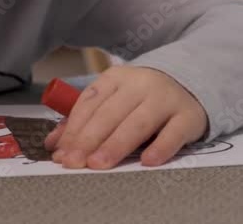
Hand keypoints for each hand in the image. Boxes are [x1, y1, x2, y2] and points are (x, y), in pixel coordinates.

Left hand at [43, 65, 206, 169]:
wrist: (188, 85)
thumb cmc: (140, 99)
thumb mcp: (111, 102)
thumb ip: (83, 121)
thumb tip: (54, 144)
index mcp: (115, 78)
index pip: (89, 103)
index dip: (73, 129)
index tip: (61, 153)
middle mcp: (139, 84)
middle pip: (109, 114)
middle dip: (88, 140)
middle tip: (74, 162)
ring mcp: (165, 98)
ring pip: (138, 123)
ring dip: (116, 145)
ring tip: (99, 164)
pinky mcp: (188, 116)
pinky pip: (174, 133)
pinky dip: (161, 147)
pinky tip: (147, 162)